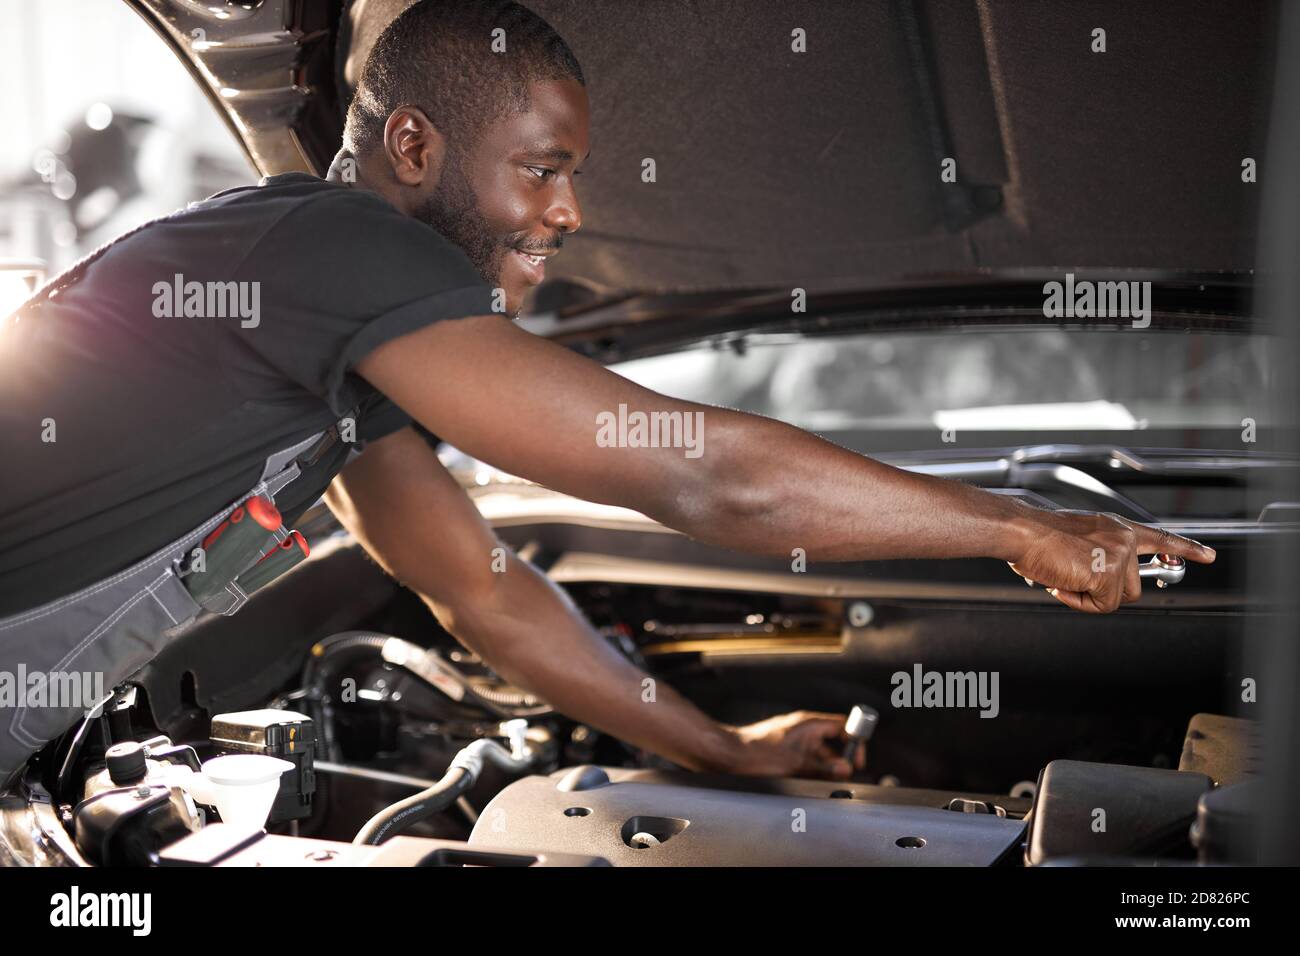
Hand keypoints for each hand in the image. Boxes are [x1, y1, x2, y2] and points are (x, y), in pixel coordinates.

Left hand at [725, 710, 863, 779]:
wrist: (731, 754)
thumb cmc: (758, 753)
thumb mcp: (797, 763)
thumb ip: (824, 766)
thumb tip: (845, 768)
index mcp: (809, 723)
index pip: (843, 725)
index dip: (854, 741)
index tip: (857, 759)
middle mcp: (803, 728)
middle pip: (833, 741)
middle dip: (840, 759)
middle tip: (843, 775)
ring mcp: (794, 739)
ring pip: (819, 753)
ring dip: (825, 767)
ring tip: (825, 781)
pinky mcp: (786, 749)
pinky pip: (806, 758)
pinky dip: (811, 769)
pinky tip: (809, 780)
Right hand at [1005, 508, 1215, 612]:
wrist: (1022, 532)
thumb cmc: (1037, 537)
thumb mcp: (1077, 540)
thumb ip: (1096, 555)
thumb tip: (1094, 582)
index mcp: (1115, 527)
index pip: (1159, 538)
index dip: (1186, 549)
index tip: (1208, 556)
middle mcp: (1123, 538)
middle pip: (1133, 586)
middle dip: (1105, 592)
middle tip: (1076, 580)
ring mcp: (1118, 555)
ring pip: (1116, 598)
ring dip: (1088, 596)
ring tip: (1065, 577)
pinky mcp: (1108, 573)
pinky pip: (1101, 606)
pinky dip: (1079, 602)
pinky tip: (1063, 583)